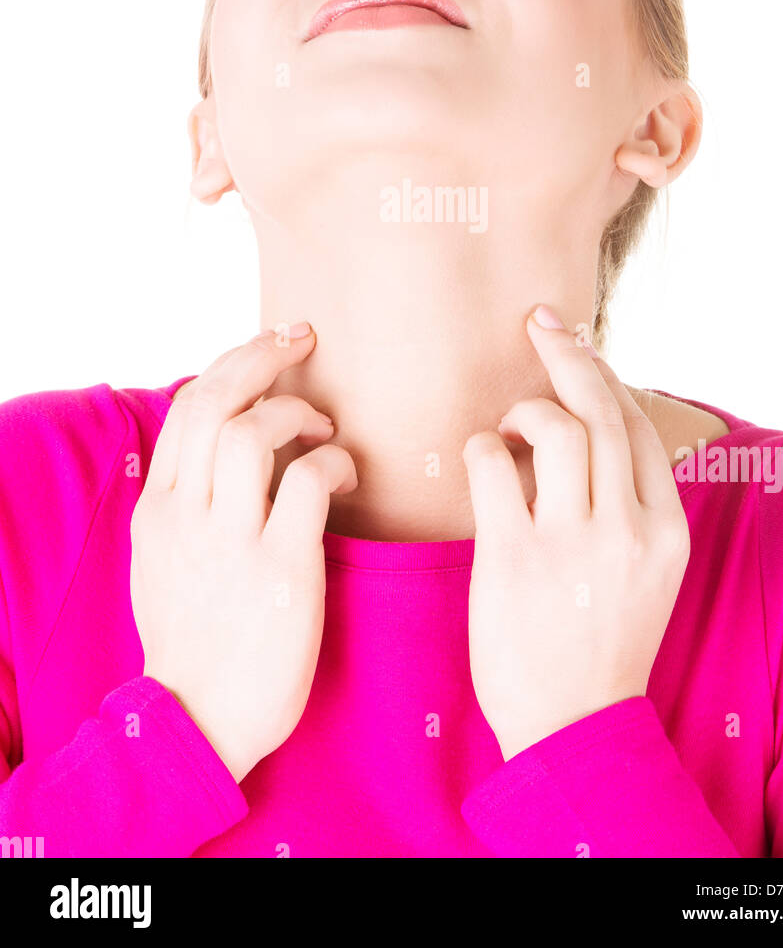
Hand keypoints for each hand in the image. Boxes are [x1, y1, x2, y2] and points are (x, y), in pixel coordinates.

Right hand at [130, 325, 356, 782]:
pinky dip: (334, 461)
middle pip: (216, 401)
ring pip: (253, 431)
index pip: (188, 407)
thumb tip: (218, 447)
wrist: (198, 722)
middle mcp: (186, 515)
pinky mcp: (281, 569)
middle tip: (302, 339)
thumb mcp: (162, 562)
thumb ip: (185, 501)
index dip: (235, 361)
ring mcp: (230, 542)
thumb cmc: (194, 640)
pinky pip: (308, 482)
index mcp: (159, 509)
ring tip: (323, 429)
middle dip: (263, 355)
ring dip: (299, 413)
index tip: (272, 342)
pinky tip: (345, 472)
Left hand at [462, 306, 689, 762]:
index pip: (641, 427)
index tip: (580, 347)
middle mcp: (627, 529)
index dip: (608, 376)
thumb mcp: (644, 575)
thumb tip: (593, 437)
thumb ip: (629, 510)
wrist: (574, 730)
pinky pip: (493, 467)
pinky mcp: (514, 557)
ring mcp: (573, 542)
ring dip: (524, 408)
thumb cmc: (600, 645)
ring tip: (508, 425)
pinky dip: (482, 448)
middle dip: (569, 353)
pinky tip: (479, 460)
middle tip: (541, 321)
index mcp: (666, 531)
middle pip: (601, 410)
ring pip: (555, 428)